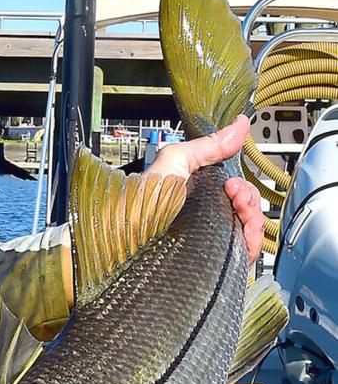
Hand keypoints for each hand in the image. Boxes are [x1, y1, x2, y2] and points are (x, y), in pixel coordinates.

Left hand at [145, 115, 262, 262]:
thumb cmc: (142, 200)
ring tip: (237, 202)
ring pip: (250, 228)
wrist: (131, 233)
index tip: (232, 180)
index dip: (241, 185)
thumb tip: (239, 125)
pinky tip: (244, 224)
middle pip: (245, 209)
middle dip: (248, 195)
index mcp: (197, 199)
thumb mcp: (176, 160)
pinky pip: (247, 250)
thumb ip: (208, 145)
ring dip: (252, 212)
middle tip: (233, 189)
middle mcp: (206, 220)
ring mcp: (212, 240)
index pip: (234, 193)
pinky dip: (253, 236)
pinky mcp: (217, 259)